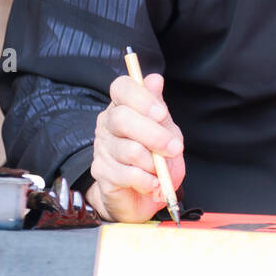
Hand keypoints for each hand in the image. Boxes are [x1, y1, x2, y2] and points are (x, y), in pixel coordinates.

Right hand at [88, 71, 184, 222]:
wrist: (143, 196)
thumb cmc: (155, 158)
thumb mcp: (166, 131)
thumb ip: (159, 108)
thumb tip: (154, 79)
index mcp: (123, 106)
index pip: (121, 88)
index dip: (141, 98)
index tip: (161, 113)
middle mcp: (108, 123)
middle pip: (122, 119)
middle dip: (154, 135)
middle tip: (174, 148)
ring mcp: (102, 148)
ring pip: (129, 150)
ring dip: (154, 163)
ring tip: (161, 170)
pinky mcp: (102, 173)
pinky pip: (128, 175)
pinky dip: (148, 181)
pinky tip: (153, 184)